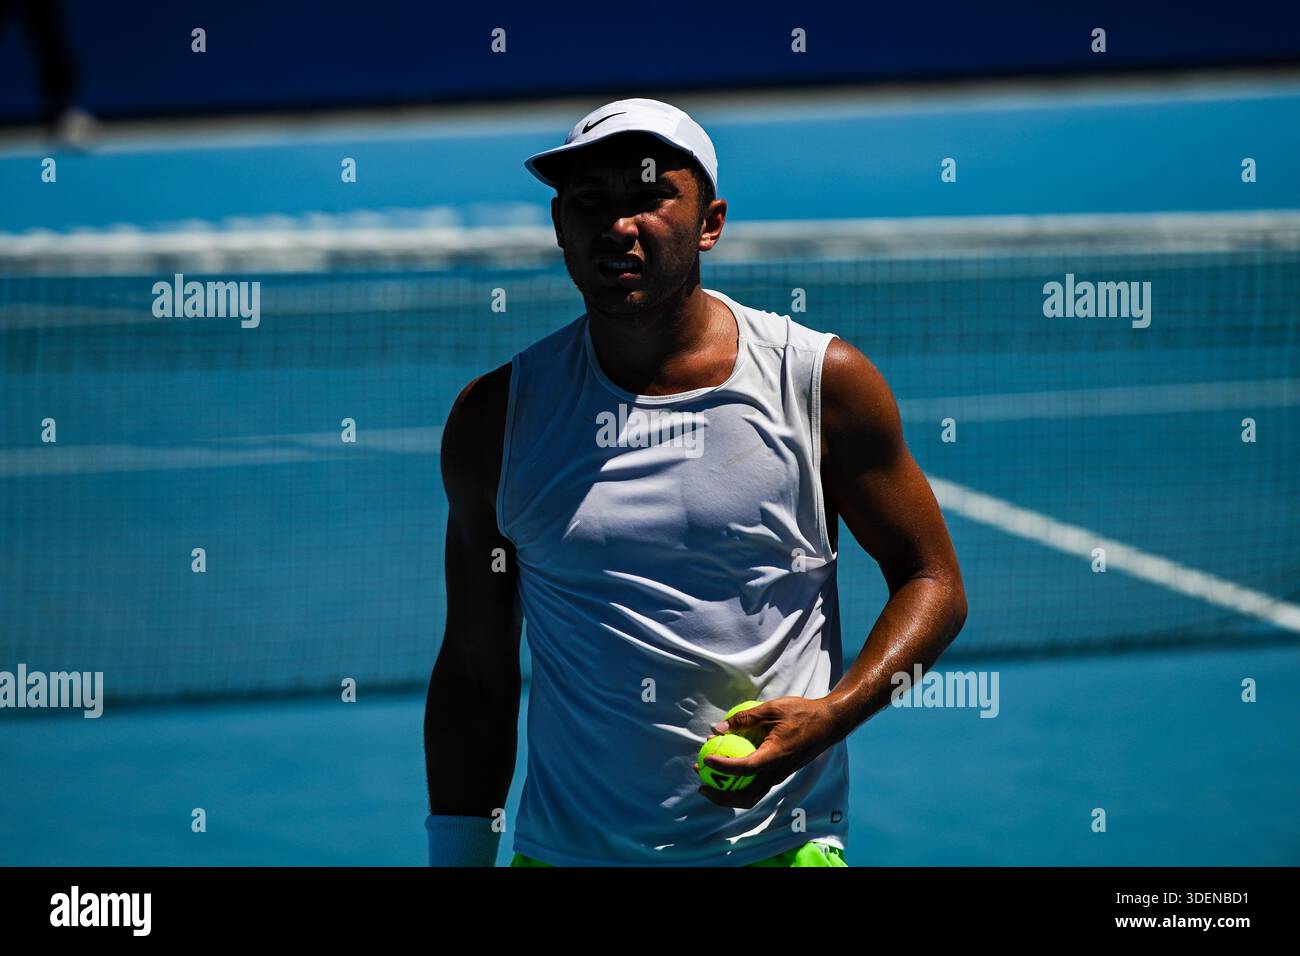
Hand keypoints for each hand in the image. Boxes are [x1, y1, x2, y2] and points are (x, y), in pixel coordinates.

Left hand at [696, 696, 842, 808]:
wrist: (828, 723)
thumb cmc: (802, 713)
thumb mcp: (772, 709)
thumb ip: (745, 719)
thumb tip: (718, 728)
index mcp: (776, 756)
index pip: (745, 768)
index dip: (723, 766)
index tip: (707, 759)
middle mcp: (777, 772)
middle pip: (746, 796)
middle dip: (721, 796)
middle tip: (702, 784)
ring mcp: (779, 775)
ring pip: (751, 794)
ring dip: (728, 792)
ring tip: (709, 780)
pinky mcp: (780, 773)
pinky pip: (756, 784)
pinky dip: (739, 782)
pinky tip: (727, 767)